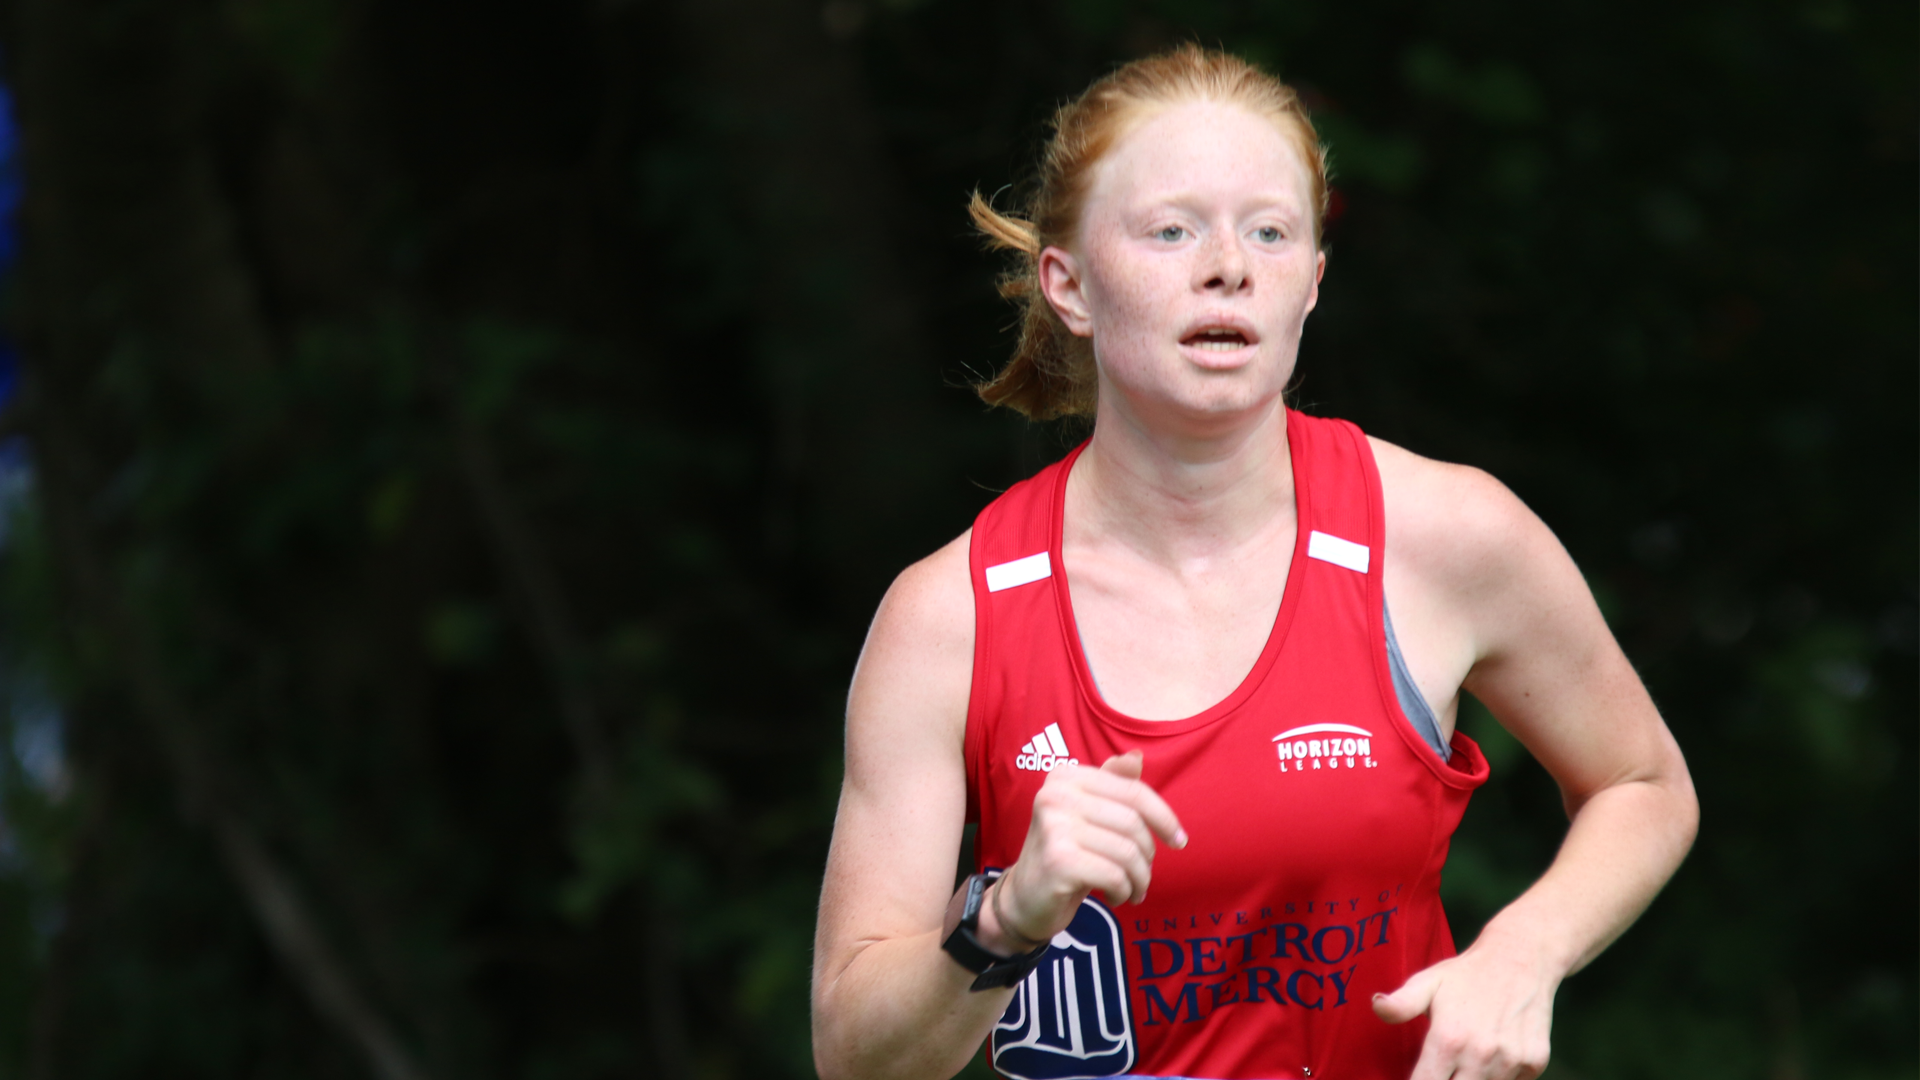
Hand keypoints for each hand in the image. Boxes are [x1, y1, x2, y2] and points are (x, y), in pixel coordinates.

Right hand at [984, 751, 1185, 950]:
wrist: (1024, 897)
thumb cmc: (1065, 853)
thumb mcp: (1089, 815)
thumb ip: (1111, 785)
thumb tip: (1136, 757)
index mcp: (1065, 776)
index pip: (1133, 791)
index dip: (1164, 817)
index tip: (1179, 841)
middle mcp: (1055, 795)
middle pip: (1133, 823)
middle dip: (1148, 856)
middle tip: (1142, 875)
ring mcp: (1054, 827)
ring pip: (1128, 853)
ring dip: (1139, 879)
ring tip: (1132, 890)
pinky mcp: (1058, 862)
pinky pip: (1115, 876)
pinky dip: (1124, 892)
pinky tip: (1115, 897)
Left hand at [1371, 934, 1559, 1079]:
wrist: (1522, 958)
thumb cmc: (1468, 974)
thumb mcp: (1428, 983)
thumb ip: (1401, 1004)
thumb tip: (1377, 1006)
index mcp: (1449, 1040)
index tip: (1419, 1077)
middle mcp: (1481, 1055)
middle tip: (1443, 1066)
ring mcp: (1511, 1061)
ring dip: (1473, 1079)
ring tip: (1468, 1056)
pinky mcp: (1535, 1062)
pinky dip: (1501, 1076)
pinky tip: (1495, 1053)